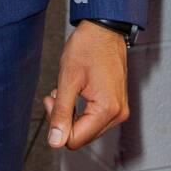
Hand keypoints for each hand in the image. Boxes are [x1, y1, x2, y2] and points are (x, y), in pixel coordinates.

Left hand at [43, 21, 128, 149]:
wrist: (104, 28)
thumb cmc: (88, 47)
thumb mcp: (68, 79)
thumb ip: (61, 112)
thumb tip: (55, 142)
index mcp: (108, 110)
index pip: (76, 139)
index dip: (57, 125)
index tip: (50, 100)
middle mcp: (118, 114)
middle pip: (82, 136)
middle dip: (64, 119)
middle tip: (54, 93)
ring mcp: (119, 109)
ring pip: (87, 128)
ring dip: (71, 113)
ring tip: (64, 90)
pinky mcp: (117, 104)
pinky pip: (94, 118)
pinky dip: (80, 109)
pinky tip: (74, 92)